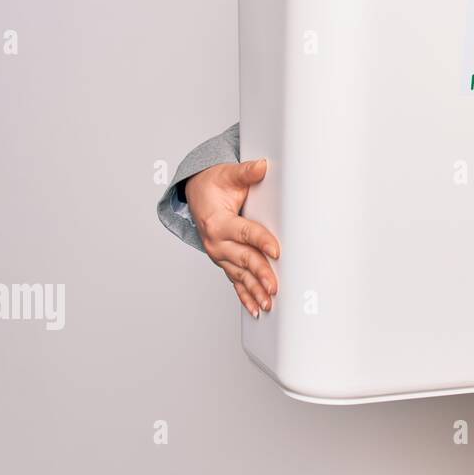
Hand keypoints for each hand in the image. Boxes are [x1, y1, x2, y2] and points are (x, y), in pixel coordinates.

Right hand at [186, 158, 280, 317]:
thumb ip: (246, 172)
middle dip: (260, 274)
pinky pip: (235, 281)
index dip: (261, 241)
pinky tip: (257, 308)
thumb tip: (261, 166)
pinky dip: (245, 296)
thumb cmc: (215, 184)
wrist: (197, 193)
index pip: (244, 232)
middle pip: (243, 259)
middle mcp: (216, 242)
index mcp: (218, 222)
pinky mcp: (224, 261)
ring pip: (240, 275)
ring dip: (254, 291)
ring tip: (269, 304)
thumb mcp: (228, 174)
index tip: (276, 250)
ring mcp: (220, 255)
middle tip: (275, 286)